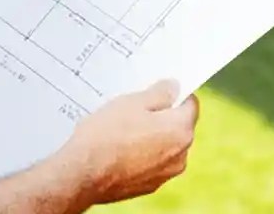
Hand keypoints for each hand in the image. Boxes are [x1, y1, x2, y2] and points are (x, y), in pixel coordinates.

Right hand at [63, 80, 198, 205]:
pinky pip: (152, 163)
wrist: (82, 175)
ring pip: (165, 146)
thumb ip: (159, 93)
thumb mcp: (132, 102)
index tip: (161, 90)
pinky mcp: (149, 186)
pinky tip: (120, 148)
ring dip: (152, 137)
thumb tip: (174, 87)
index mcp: (181, 131)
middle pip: (178, 127)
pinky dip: (142, 155)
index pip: (190, 104)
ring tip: (124, 130)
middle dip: (162, 117)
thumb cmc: (107, 136)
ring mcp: (165, 174)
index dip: (176, 94)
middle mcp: (180, 156)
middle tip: (137, 109)